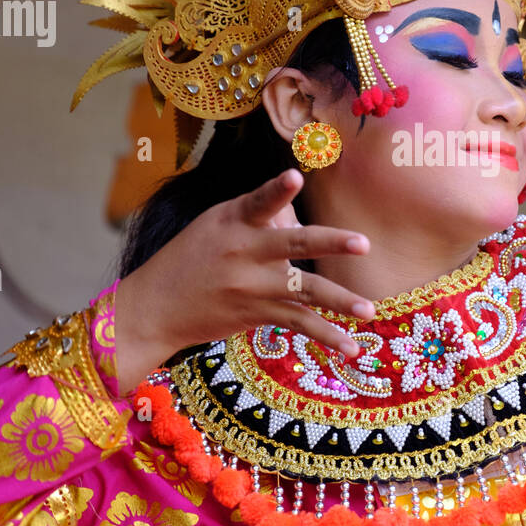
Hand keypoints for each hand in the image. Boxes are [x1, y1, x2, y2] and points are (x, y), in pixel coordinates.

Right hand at [112, 169, 374, 393]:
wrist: (155, 307)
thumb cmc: (192, 256)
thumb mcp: (215, 224)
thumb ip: (256, 215)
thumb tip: (298, 212)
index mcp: (234, 220)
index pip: (259, 200)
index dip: (277, 190)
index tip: (295, 177)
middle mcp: (245, 251)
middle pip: (294, 244)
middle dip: (331, 243)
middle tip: (363, 243)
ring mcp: (252, 285)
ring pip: (304, 291)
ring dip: (339, 301)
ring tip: (370, 310)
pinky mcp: (255, 313)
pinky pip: (298, 324)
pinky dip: (326, 335)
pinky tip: (351, 347)